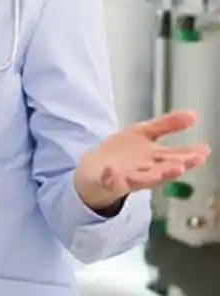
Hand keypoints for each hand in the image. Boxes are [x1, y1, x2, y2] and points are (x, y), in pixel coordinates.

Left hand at [74, 109, 211, 212]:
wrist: (92, 172)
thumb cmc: (122, 154)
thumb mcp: (143, 132)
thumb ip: (166, 124)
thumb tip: (194, 114)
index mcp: (154, 159)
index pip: (174, 157)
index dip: (188, 155)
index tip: (203, 151)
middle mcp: (144, 170)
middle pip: (161, 170)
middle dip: (172, 168)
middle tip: (183, 165)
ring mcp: (125, 177)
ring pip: (142, 179)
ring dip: (151, 176)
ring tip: (160, 173)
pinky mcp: (106, 181)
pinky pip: (109, 181)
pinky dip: (112, 179)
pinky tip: (114, 175)